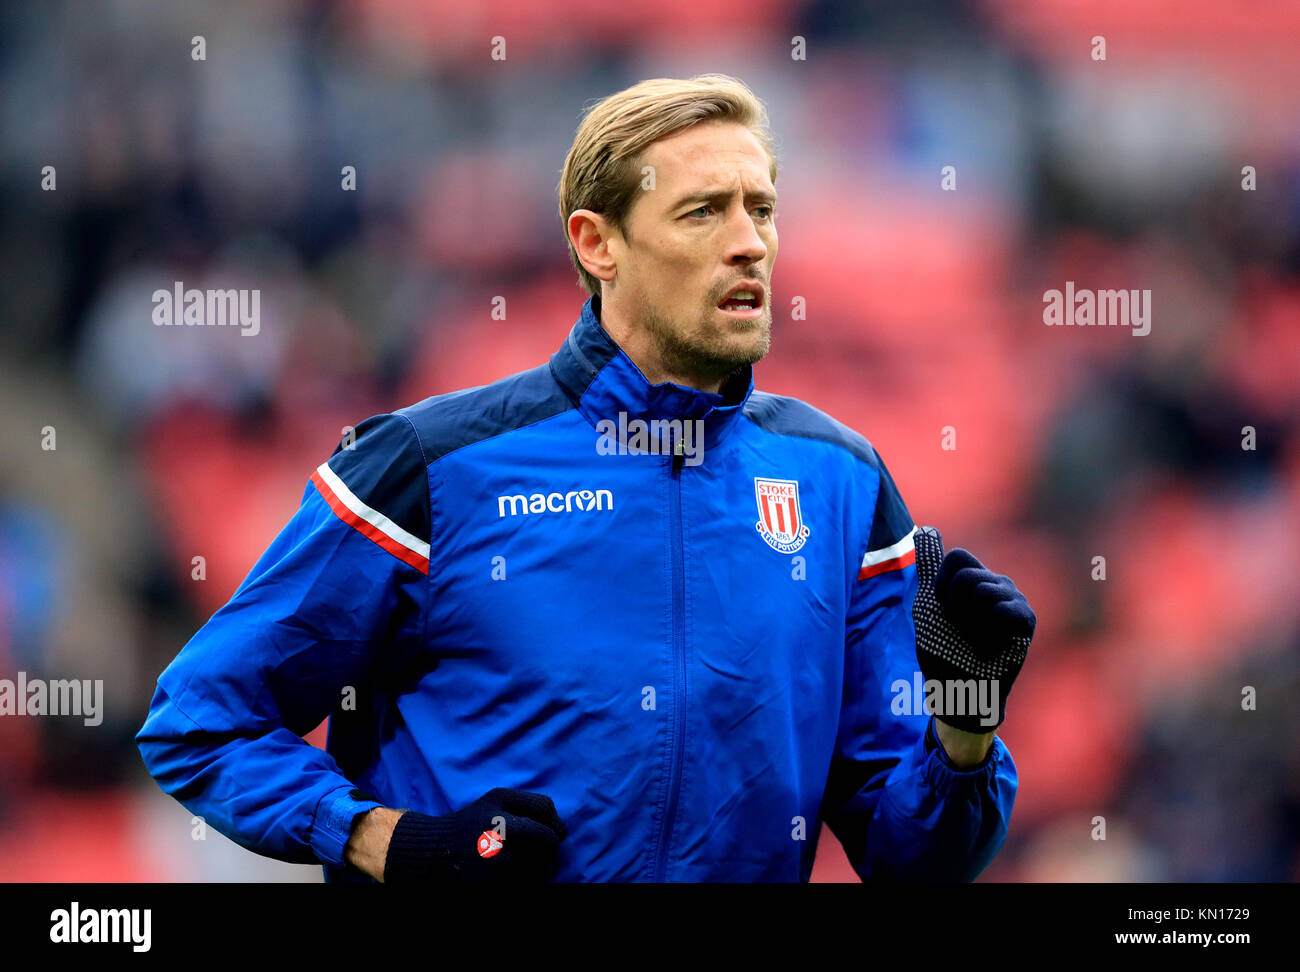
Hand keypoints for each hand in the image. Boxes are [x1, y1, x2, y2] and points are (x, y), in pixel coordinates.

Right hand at [381, 787, 567, 883]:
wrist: (429, 852)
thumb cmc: (471, 826)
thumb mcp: (494, 803)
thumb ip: (527, 807)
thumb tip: (561, 832)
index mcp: (498, 800)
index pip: (544, 808)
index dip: (557, 824)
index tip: (557, 834)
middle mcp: (496, 825)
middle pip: (547, 839)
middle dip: (552, 849)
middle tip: (548, 856)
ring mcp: (491, 856)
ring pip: (538, 866)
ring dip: (541, 870)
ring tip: (527, 869)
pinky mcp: (487, 882)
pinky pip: (523, 885)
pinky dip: (526, 884)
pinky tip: (514, 879)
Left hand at [911, 526, 1034, 732]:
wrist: (956, 687)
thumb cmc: (943, 648)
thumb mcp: (929, 604)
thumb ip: (930, 566)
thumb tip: (926, 529)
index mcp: (975, 577)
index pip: (957, 557)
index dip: (941, 585)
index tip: (943, 608)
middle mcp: (997, 583)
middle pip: (967, 575)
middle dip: (953, 606)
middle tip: (961, 629)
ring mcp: (1014, 599)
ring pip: (982, 590)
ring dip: (968, 623)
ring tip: (976, 638)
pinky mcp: (1026, 620)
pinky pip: (1003, 610)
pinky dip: (987, 632)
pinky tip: (990, 645)